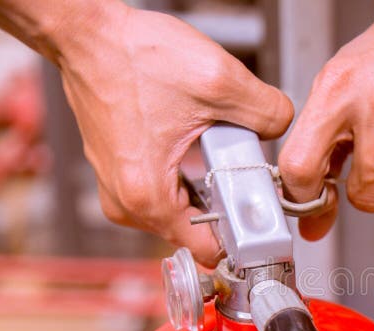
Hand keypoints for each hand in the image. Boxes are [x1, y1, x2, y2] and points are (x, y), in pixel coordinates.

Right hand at [53, 2, 293, 265]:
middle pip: (198, 232)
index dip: (245, 236)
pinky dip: (188, 179)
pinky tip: (198, 149)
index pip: (210, 252)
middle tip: (243, 168)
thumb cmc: (134, 56)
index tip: (263, 213)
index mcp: (149, 197)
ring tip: (218, 152)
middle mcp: (127, 204)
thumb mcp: (219, 81)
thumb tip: (284, 129)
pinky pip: (167, 195)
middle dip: (228, 206)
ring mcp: (119, 192)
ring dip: (209, 190)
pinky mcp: (120, 177)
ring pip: (184, 213)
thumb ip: (268, 113)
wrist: (89, 35)